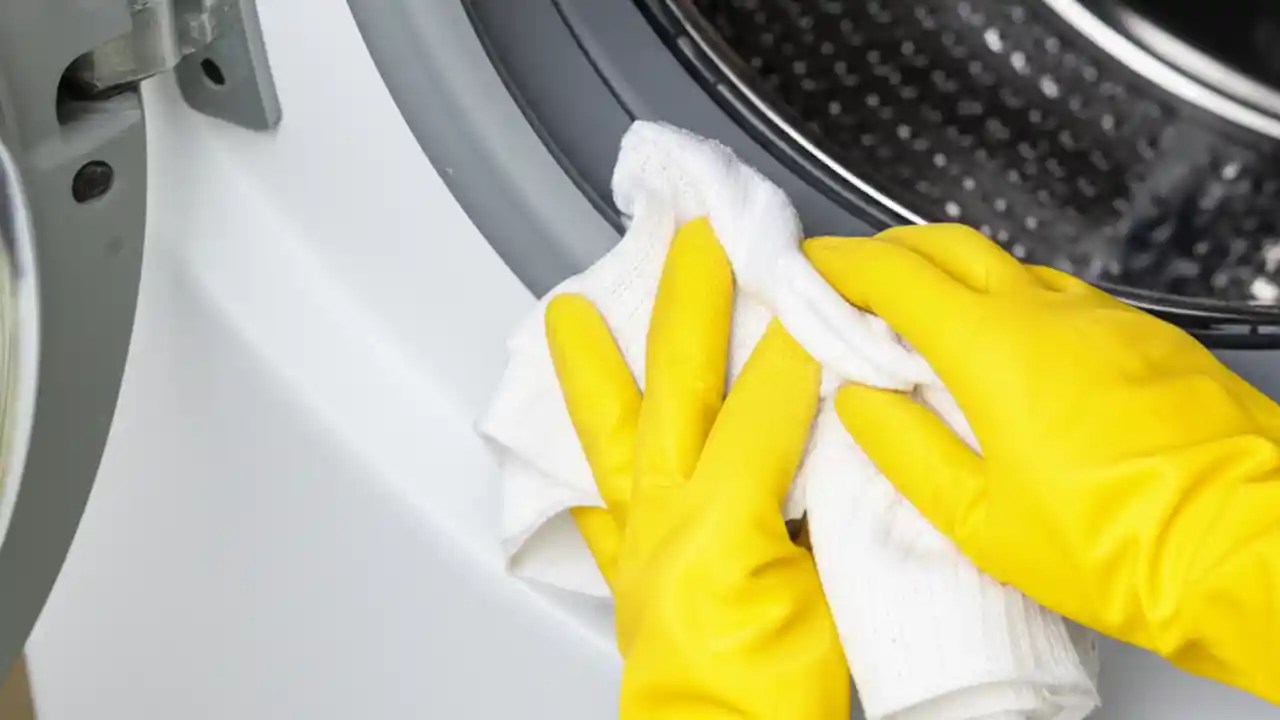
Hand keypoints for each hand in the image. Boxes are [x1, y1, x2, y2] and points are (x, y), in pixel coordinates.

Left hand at [547, 218, 849, 718]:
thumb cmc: (774, 696)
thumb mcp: (829, 593)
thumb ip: (833, 507)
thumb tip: (842, 438)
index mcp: (722, 517)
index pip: (765, 402)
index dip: (795, 341)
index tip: (816, 285)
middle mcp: (665, 517)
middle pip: (676, 386)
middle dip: (691, 303)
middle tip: (700, 236)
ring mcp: (638, 540)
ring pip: (607, 430)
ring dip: (593, 364)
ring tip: (566, 308)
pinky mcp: (629, 569)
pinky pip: (592, 503)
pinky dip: (581, 459)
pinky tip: (564, 430)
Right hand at [805, 223, 1279, 703]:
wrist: (1247, 548)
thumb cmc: (1114, 545)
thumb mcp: (979, 518)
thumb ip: (905, 447)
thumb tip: (861, 400)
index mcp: (991, 346)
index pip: (895, 276)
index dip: (842, 264)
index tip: (810, 266)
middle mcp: (1047, 311)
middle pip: (949, 244)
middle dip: (891, 251)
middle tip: (856, 281)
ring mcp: (1104, 317)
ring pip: (1009, 268)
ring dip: (956, 278)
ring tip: (929, 325)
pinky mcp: (1148, 337)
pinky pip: (1062, 300)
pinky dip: (1015, 307)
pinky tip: (1013, 356)